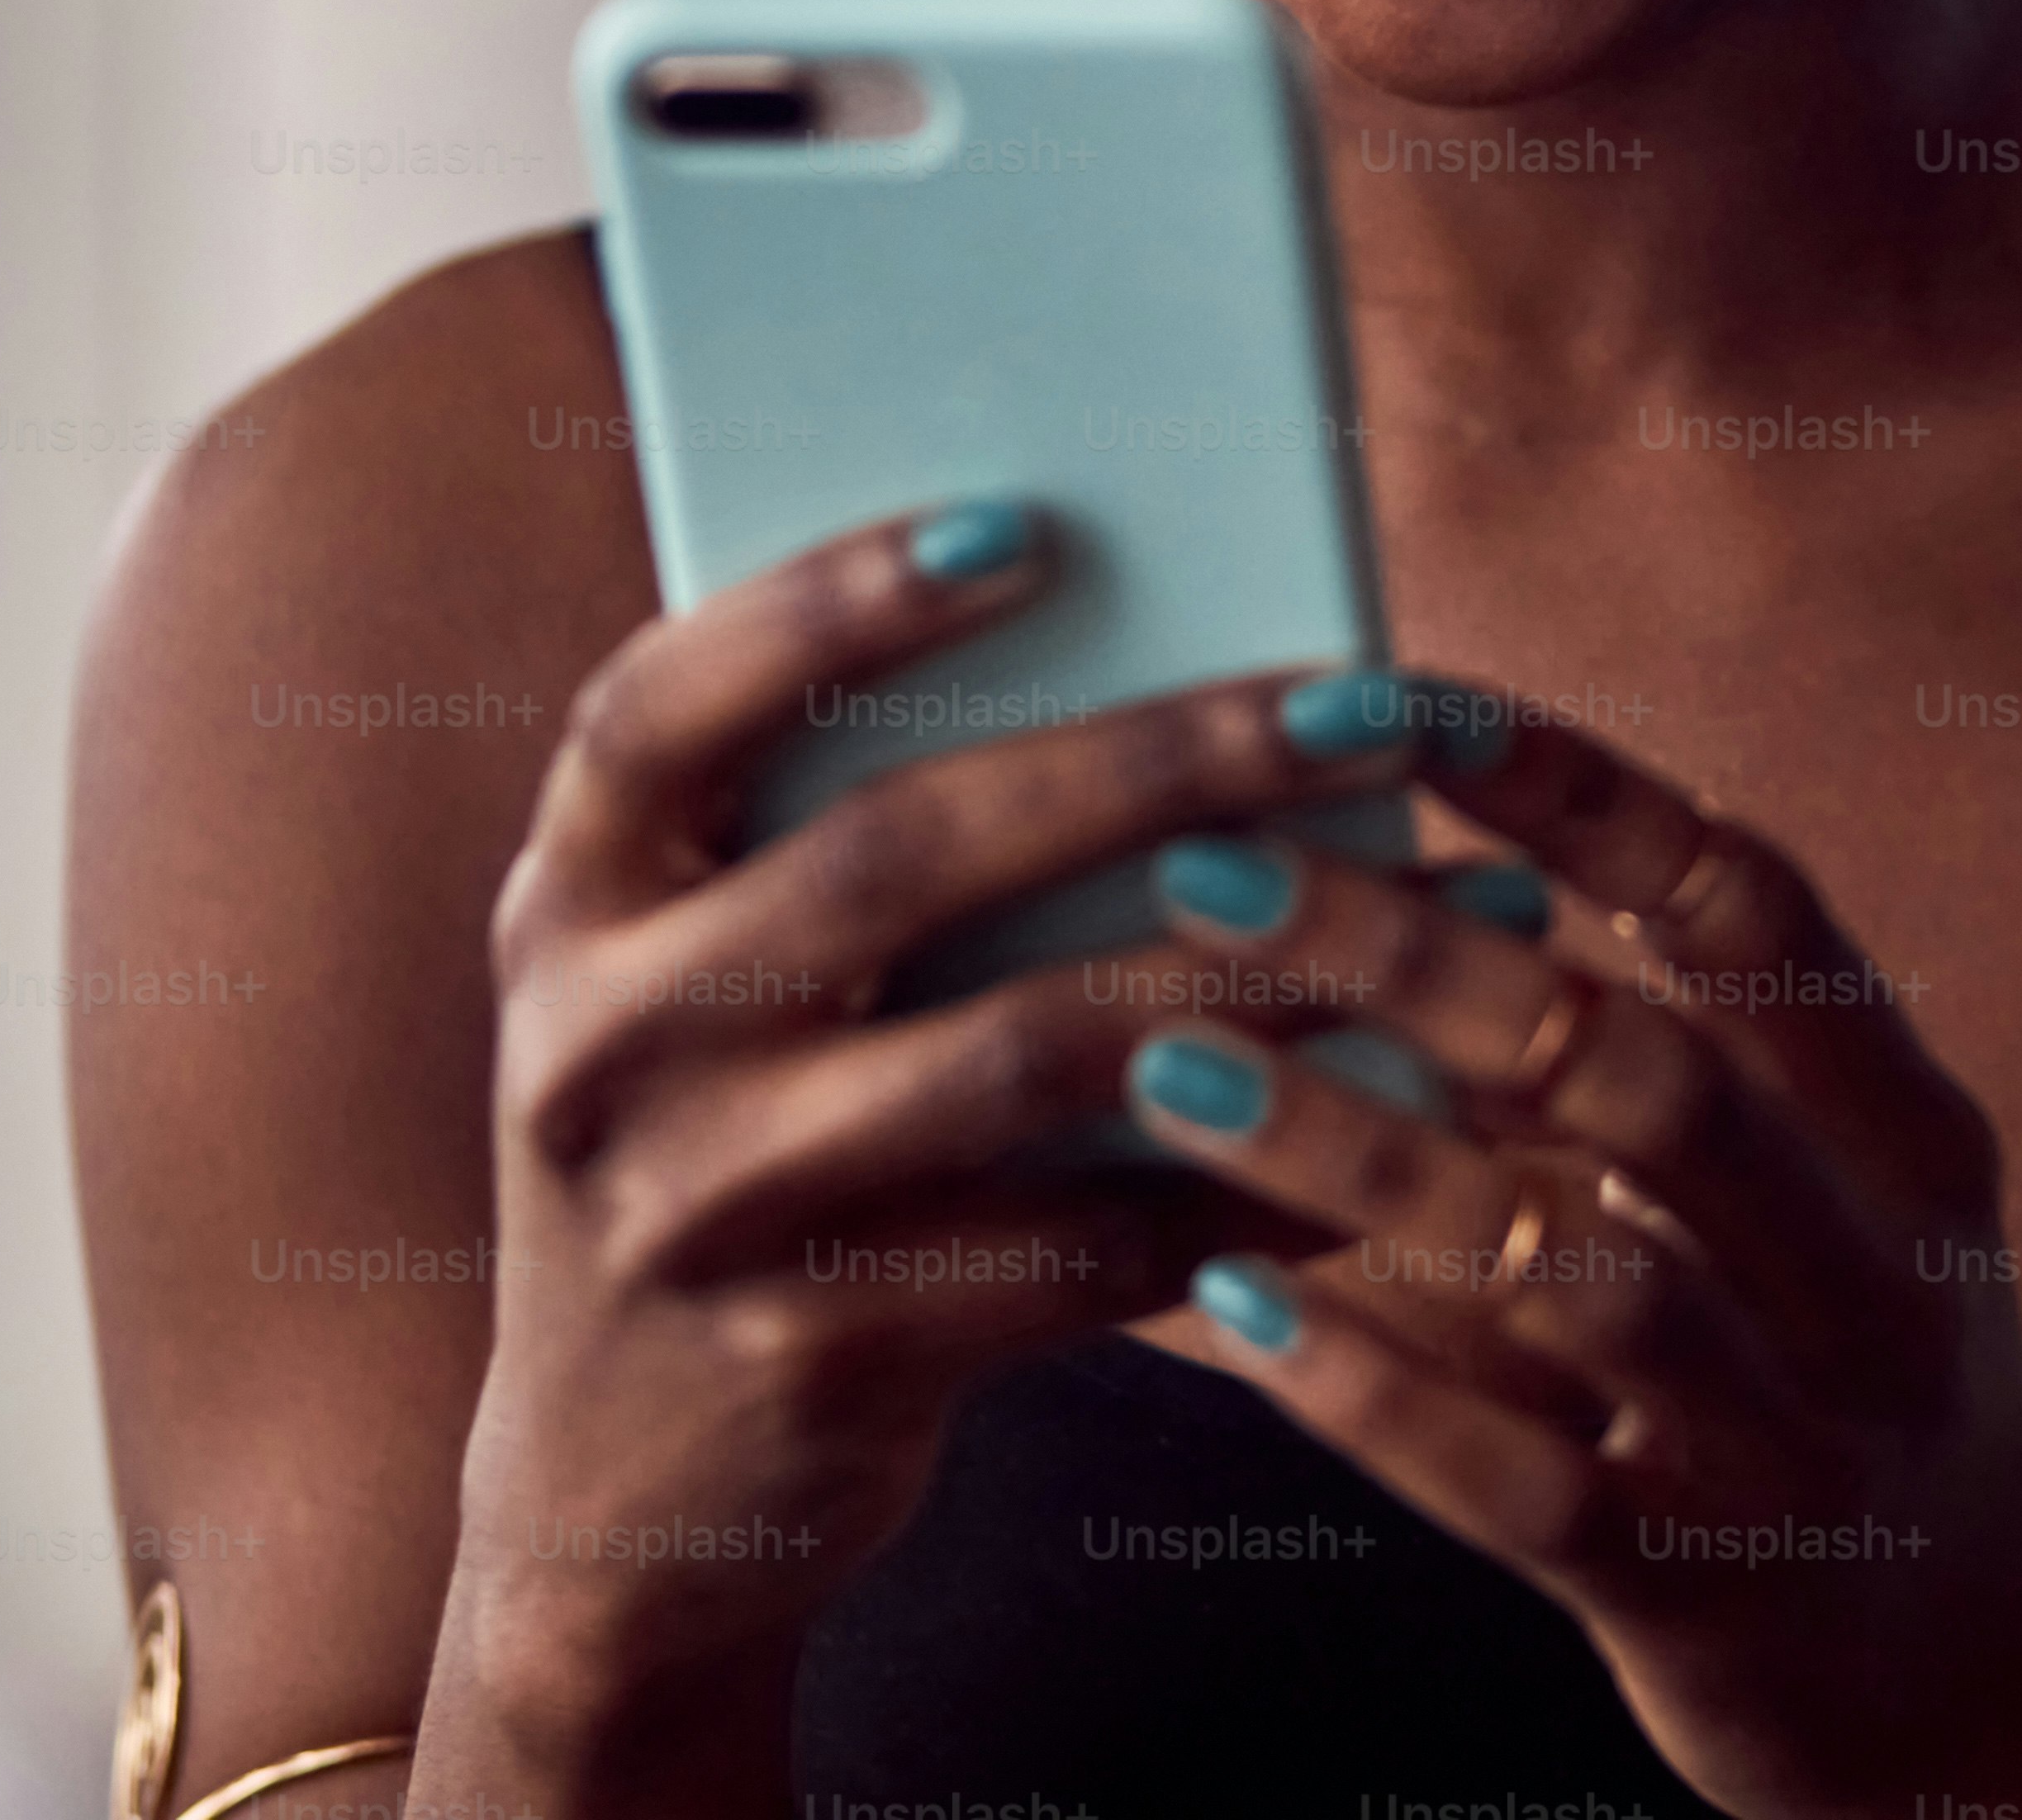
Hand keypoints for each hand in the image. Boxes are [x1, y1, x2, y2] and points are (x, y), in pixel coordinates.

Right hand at [416, 500, 1435, 1801]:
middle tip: (1368, 699)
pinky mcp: (816, 1364)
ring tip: (1452, 912)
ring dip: (1265, 976)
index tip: (1027, 513)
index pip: (661, 707)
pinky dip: (1257, 1184)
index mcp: (569, 903)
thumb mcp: (702, 989)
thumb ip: (829, 836)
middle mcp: (599, 1046)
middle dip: (1162, 760)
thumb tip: (1142, 635)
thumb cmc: (728, 1156)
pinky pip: (1082, 1251)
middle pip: (901, 855)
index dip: (826, 604)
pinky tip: (1403, 1129)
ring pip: (1026, 1058)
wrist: (615, 1508)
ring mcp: (694, 1216)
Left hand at [1107, 677, 2021, 1819]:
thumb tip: (1343, 864)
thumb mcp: (1773, 1203)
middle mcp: (1880, 1267)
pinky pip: (1522, 1485)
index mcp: (1902, 1126)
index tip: (1382, 695)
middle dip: (1417, 951)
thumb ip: (1602, 1064)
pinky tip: (1224, 1306)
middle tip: (1207, 867)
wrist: (1955, 1696)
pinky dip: (1368, 1386)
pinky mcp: (1710, 1600)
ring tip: (1163, 1071)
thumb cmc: (1798, 1374)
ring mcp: (1803, 1443)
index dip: (1571, 784)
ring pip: (1580, 1270)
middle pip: (1648, 1068)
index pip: (1749, 904)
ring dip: (1357, 1155)